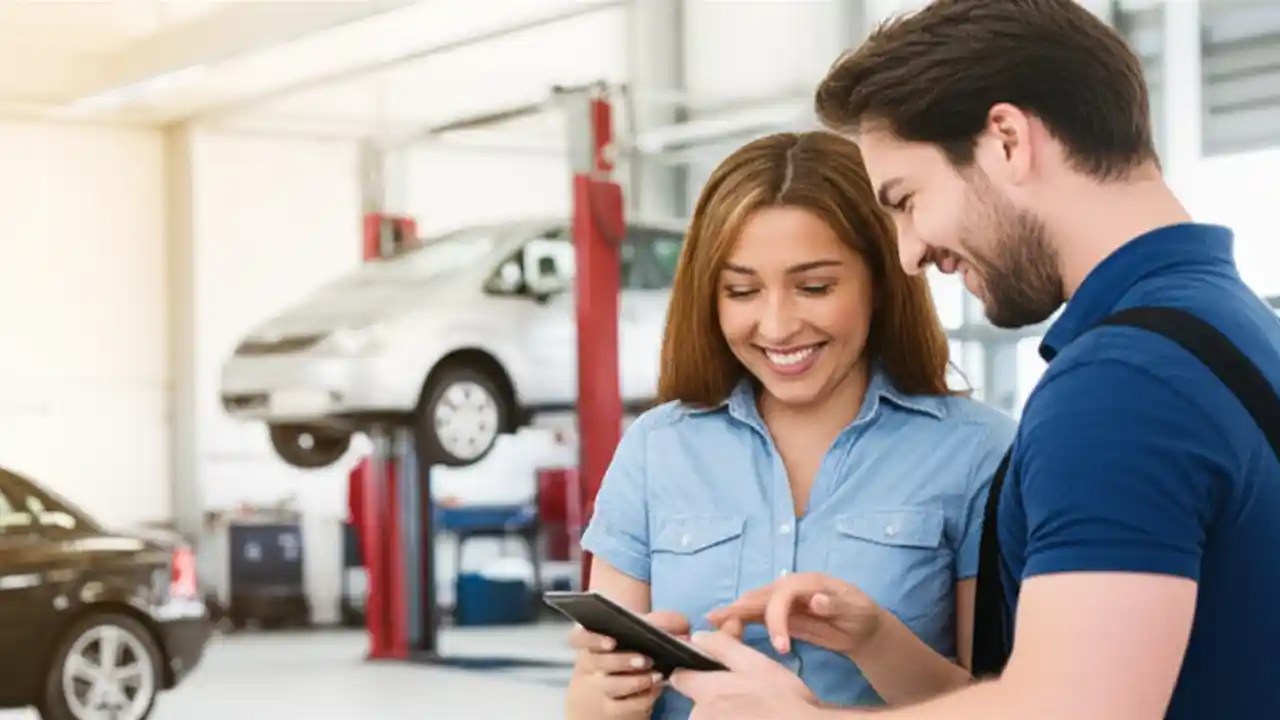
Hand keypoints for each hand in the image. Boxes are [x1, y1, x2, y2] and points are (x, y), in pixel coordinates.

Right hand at [568, 610, 689, 716]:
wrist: (614, 695)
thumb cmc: (629, 656)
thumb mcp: (638, 636)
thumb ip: (661, 623)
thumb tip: (683, 624)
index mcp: (590, 643)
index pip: (578, 637)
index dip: (592, 638)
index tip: (611, 641)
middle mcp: (589, 667)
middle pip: (597, 662)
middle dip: (622, 661)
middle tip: (645, 660)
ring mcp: (597, 691)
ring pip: (610, 686)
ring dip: (635, 681)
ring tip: (656, 676)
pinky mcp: (610, 711)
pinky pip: (624, 707)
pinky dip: (642, 698)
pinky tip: (655, 691)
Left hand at [670, 632, 821, 719]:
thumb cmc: (784, 698)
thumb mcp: (757, 664)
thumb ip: (723, 648)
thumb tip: (697, 636)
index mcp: (707, 692)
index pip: (679, 678)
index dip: (692, 673)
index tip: (708, 674)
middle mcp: (700, 716)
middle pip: (695, 703)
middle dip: (712, 699)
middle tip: (742, 698)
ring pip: (707, 718)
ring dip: (722, 715)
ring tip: (750, 712)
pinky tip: (748, 719)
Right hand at [706, 572, 881, 655]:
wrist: (861, 627)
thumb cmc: (860, 614)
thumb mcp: (856, 609)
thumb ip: (836, 604)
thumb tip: (817, 600)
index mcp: (807, 582)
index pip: (782, 595)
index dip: (777, 619)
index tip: (781, 646)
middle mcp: (789, 587)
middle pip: (760, 595)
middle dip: (741, 610)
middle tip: (721, 626)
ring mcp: (782, 600)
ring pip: (752, 603)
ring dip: (734, 612)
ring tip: (713, 622)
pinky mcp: (778, 614)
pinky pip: (754, 614)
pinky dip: (738, 618)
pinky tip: (721, 623)